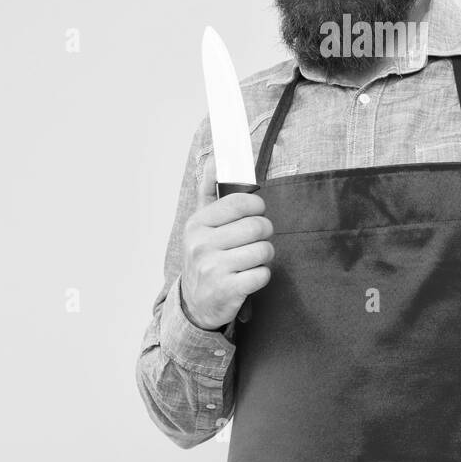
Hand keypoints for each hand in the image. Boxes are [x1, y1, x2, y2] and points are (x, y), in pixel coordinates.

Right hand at [179, 153, 274, 330]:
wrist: (195, 304)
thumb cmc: (206, 256)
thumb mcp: (201, 224)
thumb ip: (210, 190)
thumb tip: (217, 158)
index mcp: (197, 224)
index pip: (240, 202)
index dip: (257, 206)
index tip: (256, 212)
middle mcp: (202, 245)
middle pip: (257, 226)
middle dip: (264, 232)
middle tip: (257, 239)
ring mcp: (213, 269)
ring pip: (263, 250)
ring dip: (265, 255)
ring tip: (252, 258)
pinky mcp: (227, 291)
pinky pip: (263, 274)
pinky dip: (262, 275)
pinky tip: (249, 276)